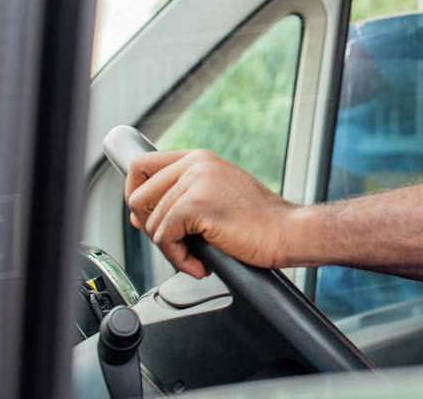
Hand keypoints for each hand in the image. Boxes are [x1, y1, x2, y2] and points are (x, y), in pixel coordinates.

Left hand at [125, 149, 296, 277]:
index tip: (147, 217)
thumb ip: (180, 196)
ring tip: (198, 255)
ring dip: (171, 249)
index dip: (135, 194)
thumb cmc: (258, 221)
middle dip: (150, 227)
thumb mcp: (217, 195)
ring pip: (151, 223)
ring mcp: (196, 181)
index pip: (141, 165)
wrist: (288, 231)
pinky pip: (164, 238)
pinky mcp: (197, 205)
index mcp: (199, 158)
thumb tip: (137, 214)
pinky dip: (178, 258)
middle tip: (178, 243)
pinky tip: (200, 263)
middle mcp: (195, 164)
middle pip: (137, 196)